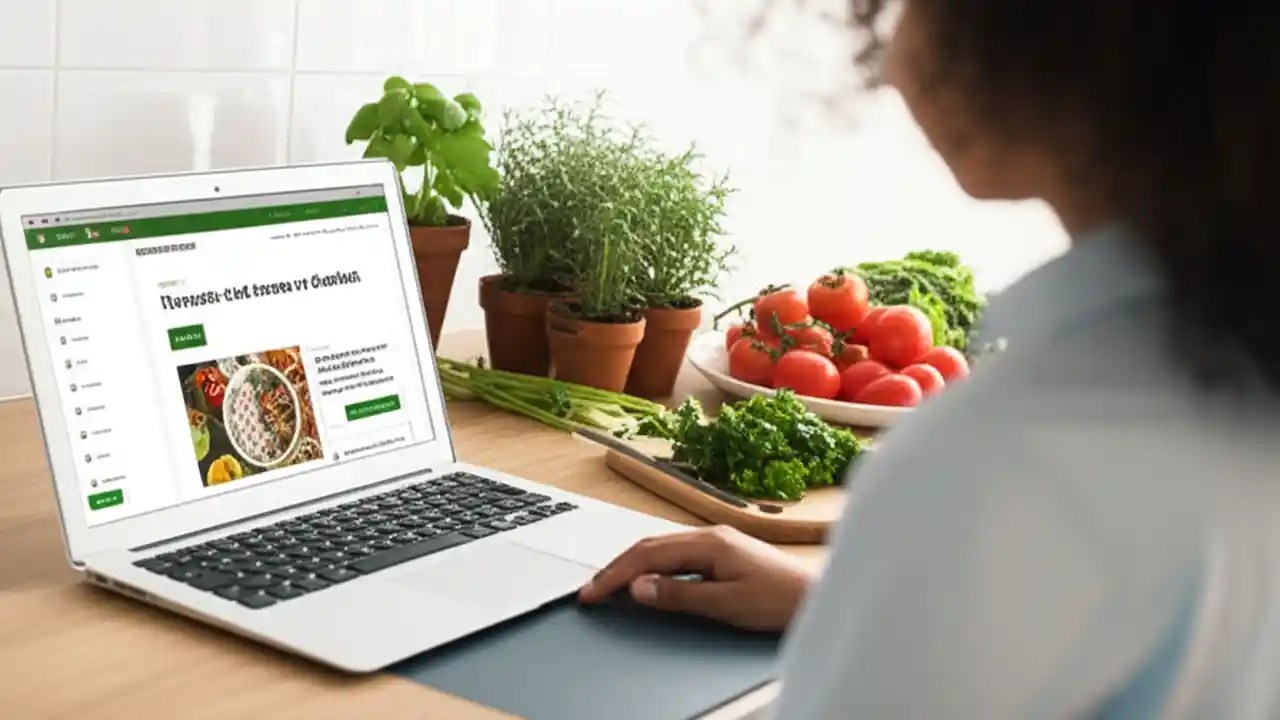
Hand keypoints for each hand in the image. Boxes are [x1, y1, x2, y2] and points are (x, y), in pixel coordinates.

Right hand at [577, 526, 814, 631]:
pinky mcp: (723, 550)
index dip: (615, 575)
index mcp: (707, 542)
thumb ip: (679, 594)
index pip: (647, 555)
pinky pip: (676, 553)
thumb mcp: (725, 604)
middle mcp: (709, 535)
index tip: (591, 593)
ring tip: (610, 585)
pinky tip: (646, 579)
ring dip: (632, 565)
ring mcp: (716, 540)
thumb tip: (638, 587)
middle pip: (649, 546)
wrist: (815, 596)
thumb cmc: (779, 600)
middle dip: (616, 568)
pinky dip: (652, 565)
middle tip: (591, 590)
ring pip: (660, 547)